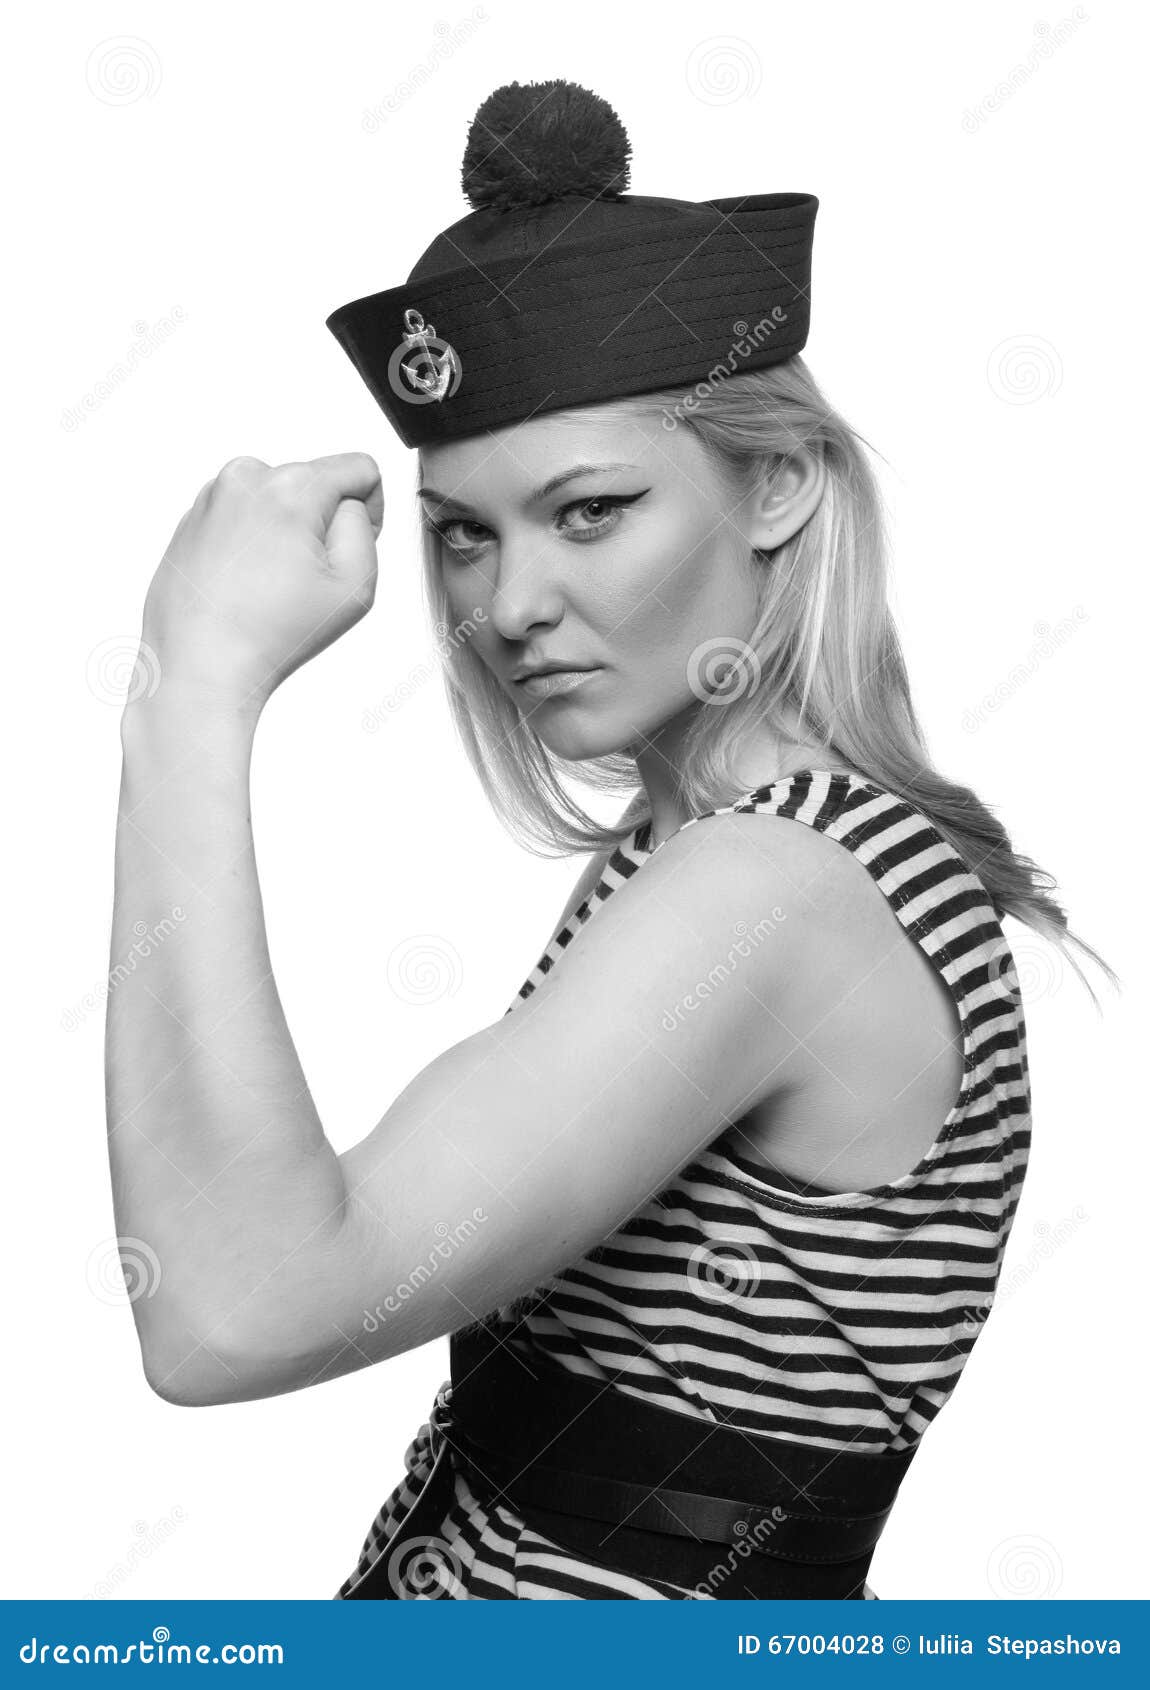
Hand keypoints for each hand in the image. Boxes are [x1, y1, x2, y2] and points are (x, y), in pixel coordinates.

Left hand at [138, 453, 382, 711]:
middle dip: (319, 526)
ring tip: (269, 585)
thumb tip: (347, 505)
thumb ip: (364, 526)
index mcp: (290, 486)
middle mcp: (245, 478)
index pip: (359, 469)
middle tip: (302, 581)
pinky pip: (243, 519)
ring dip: (285, 535)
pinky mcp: (191, 520)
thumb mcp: (356, 584)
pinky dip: (252, 546)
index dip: (371, 512)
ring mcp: (212, 498)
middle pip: (315, 484)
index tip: (343, 550)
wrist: (199, 666)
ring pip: (277, 501)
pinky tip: (244, 587)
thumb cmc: (268, 635)